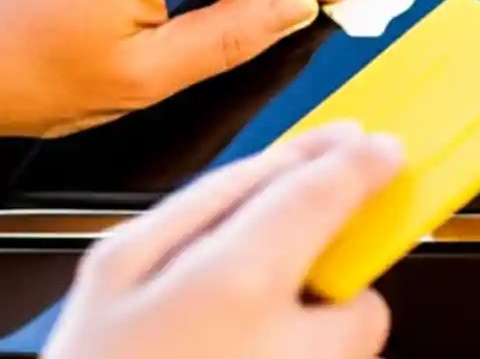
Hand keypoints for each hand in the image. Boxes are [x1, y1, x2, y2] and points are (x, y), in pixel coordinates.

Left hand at [43, 121, 404, 358]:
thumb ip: (347, 326)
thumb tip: (353, 302)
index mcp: (230, 279)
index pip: (315, 187)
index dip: (362, 164)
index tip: (386, 152)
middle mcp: (162, 257)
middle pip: (258, 175)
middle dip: (311, 162)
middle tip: (355, 153)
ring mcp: (116, 274)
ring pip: (211, 198)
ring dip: (264, 190)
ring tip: (306, 195)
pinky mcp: (93, 295)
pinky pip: (174, 230)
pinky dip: (219, 226)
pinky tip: (240, 244)